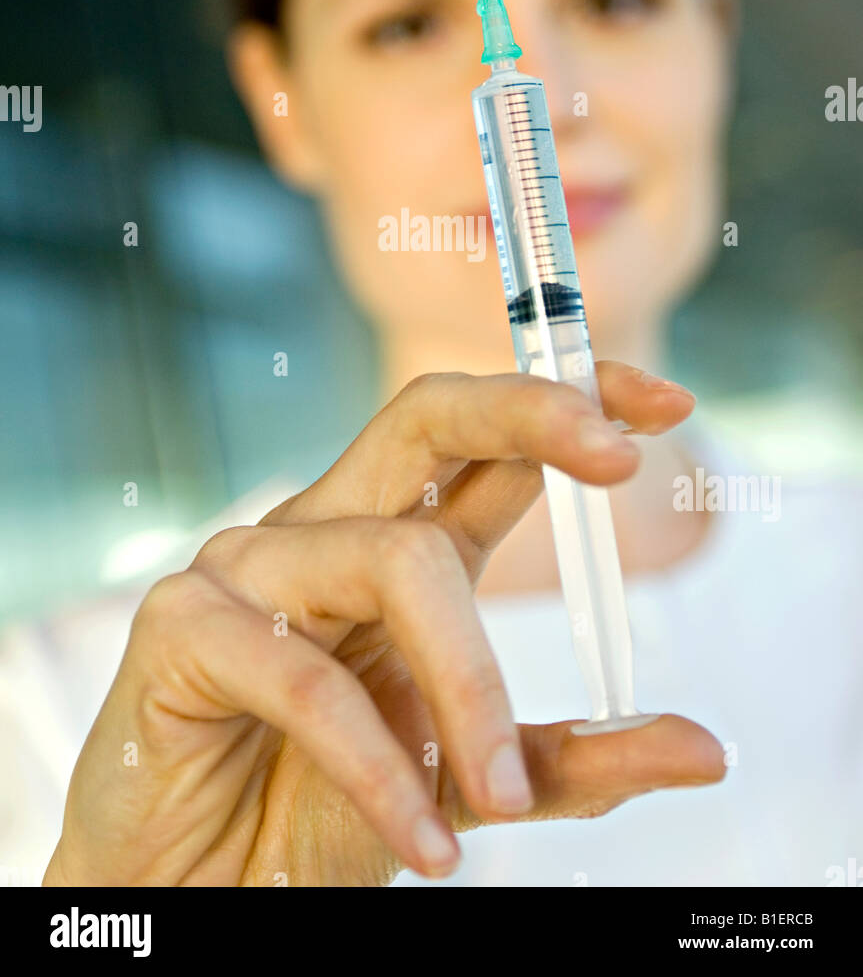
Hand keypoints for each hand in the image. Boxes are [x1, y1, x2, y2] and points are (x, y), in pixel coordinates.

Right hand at [44, 365, 724, 887]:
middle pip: (427, 419)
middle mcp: (326, 531)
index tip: (664, 404)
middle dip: (530, 414)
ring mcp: (249, 566)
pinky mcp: (181, 627)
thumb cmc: (318, 808)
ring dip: (470, 689)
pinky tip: (419, 841)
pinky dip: (381, 769)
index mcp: (396, 545)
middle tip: (620, 458)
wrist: (202, 890)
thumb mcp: (470, 779)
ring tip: (499, 798)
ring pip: (395, 563)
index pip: (488, 442)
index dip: (569, 405)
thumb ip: (571, 759)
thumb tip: (705, 752)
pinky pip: (308, 681)